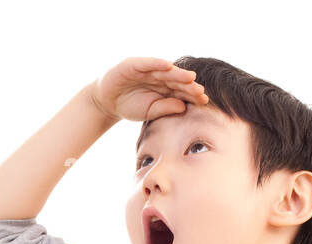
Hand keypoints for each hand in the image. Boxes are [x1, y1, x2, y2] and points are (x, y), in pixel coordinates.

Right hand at [89, 57, 208, 122]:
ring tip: (190, 77)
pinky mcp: (134, 65)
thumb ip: (165, 108)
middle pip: (177, 80)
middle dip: (188, 85)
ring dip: (177, 73)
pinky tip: (167, 65)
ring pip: (165, 71)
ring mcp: (147, 69)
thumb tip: (183, 107)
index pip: (182, 90)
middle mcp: (159, 77)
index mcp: (165, 88)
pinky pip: (147, 63)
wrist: (107, 102)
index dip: (192, 94)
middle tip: (200, 90)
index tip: (204, 101)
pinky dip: (156, 63)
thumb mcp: (150, 111)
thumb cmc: (130, 106)